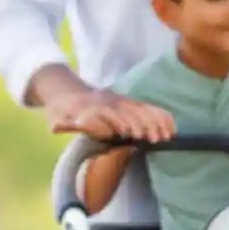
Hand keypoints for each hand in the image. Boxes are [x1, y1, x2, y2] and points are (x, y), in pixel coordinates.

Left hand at [47, 89, 175, 142]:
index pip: (112, 116)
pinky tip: (171, 126)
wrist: (66, 90)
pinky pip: (147, 108)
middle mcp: (110, 103)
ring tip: (167, 135)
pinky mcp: (128, 103)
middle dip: (144, 125)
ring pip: (142, 110)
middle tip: (156, 139)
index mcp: (95, 108)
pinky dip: (160, 116)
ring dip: (156, 121)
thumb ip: (63, 124)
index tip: (135, 135)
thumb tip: (61, 126)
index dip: (124, 125)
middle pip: (131, 113)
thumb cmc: (62, 110)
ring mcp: (121, 101)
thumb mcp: (57, 117)